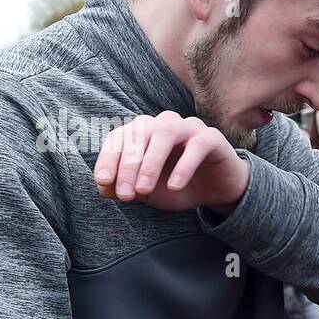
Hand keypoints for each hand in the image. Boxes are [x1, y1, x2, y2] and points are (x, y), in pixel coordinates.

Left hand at [95, 111, 249, 213]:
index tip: (104, 182)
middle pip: (138, 134)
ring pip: (164, 134)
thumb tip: (103, 187)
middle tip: (126, 195)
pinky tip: (174, 186)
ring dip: (150, 162)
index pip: (118, 137)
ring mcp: (188, 127)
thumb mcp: (146, 191)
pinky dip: (183, 166)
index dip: (108, 158)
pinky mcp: (212, 138)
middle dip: (128, 166)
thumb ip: (123, 187)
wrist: (215, 191)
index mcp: (142, 132)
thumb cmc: (176, 185)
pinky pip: (196, 146)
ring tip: (144, 190)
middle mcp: (163, 123)